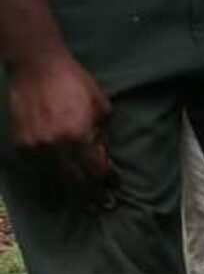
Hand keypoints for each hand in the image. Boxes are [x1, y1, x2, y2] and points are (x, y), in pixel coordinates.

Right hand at [9, 50, 115, 206]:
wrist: (38, 67)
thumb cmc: (76, 84)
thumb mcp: (101, 108)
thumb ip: (102, 138)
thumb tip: (105, 164)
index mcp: (79, 135)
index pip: (95, 172)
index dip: (106, 184)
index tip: (113, 191)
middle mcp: (55, 145)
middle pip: (75, 183)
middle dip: (89, 196)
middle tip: (99, 205)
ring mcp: (34, 147)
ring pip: (53, 182)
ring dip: (68, 194)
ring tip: (80, 204)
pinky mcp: (20, 144)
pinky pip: (35, 172)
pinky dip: (47, 182)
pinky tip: (56, 188)